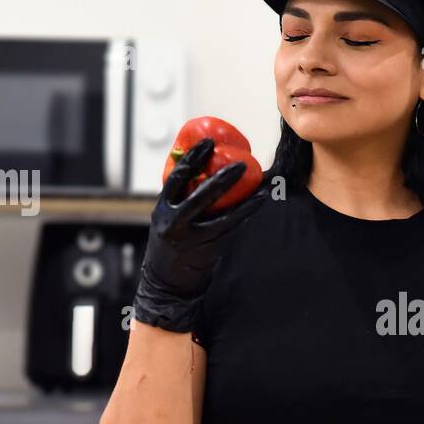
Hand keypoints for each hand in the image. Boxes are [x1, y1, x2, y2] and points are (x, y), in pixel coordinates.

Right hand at [131, 137, 264, 332]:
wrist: (167, 280)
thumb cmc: (171, 239)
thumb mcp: (167, 215)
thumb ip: (182, 194)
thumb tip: (205, 164)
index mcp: (162, 208)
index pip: (176, 178)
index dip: (192, 158)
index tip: (208, 143)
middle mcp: (175, 223)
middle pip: (201, 196)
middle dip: (222, 178)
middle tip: (241, 163)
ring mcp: (193, 239)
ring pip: (224, 216)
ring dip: (245, 200)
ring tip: (261, 185)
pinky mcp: (209, 249)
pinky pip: (232, 229)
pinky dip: (246, 214)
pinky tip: (259, 201)